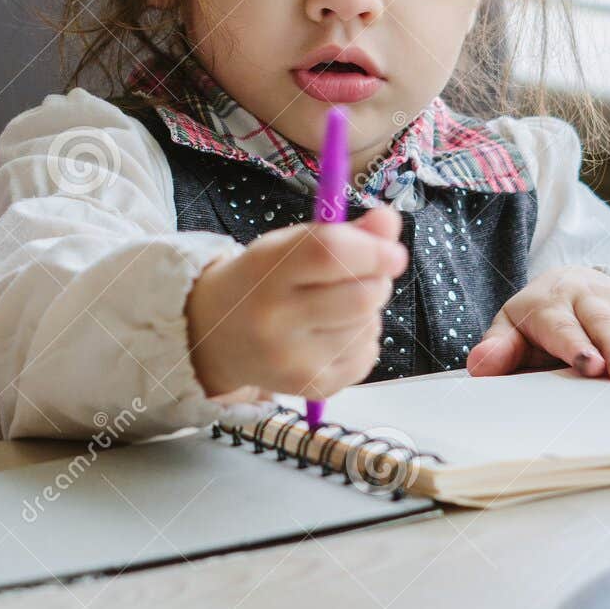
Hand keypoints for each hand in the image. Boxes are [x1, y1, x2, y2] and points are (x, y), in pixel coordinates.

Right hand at [185, 205, 408, 399]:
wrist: (217, 336)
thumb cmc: (260, 282)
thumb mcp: (287, 246)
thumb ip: (341, 232)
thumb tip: (389, 221)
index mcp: (266, 272)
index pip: (330, 254)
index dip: (372, 250)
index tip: (392, 251)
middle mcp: (276, 320)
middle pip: (361, 296)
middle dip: (377, 280)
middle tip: (363, 275)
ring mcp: (294, 360)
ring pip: (369, 326)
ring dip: (367, 311)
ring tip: (335, 306)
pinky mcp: (312, 387)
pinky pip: (367, 355)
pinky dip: (362, 340)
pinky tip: (333, 333)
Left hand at [466, 265, 609, 379]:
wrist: (563, 284)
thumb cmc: (536, 320)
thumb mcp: (510, 329)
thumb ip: (497, 349)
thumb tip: (480, 366)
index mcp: (551, 303)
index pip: (562, 326)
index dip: (576, 346)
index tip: (589, 366)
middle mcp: (588, 297)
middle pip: (605, 321)